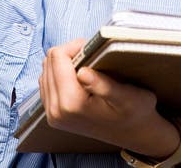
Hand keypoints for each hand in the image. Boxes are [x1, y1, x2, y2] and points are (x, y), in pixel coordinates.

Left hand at [38, 38, 180, 157]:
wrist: (133, 134)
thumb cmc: (134, 112)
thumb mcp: (128, 97)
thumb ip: (104, 85)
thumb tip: (82, 73)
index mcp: (71, 104)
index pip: (58, 56)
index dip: (76, 47)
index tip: (94, 52)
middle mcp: (56, 111)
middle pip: (49, 61)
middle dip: (70, 54)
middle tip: (93, 60)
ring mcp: (52, 114)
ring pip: (46, 69)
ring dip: (65, 64)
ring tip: (88, 70)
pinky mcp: (52, 114)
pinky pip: (47, 81)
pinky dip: (61, 74)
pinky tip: (79, 79)